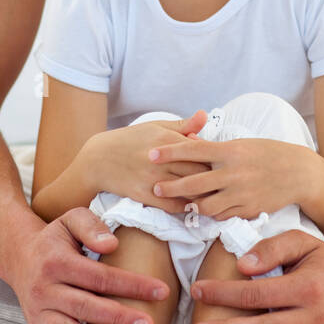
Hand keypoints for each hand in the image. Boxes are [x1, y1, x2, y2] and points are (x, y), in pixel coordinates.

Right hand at [3, 206, 172, 323]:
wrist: (19, 257)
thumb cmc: (55, 239)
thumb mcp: (70, 220)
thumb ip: (91, 226)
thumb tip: (113, 243)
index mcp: (57, 262)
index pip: (99, 276)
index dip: (130, 284)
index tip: (160, 291)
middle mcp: (46, 290)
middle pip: (85, 306)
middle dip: (117, 317)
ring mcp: (40, 313)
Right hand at [89, 110, 213, 213]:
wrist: (97, 159)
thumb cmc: (130, 140)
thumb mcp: (155, 126)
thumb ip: (182, 124)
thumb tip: (205, 115)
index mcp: (166, 138)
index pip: (202, 151)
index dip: (216, 159)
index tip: (224, 165)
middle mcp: (160, 159)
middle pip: (198, 171)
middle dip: (213, 179)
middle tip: (225, 184)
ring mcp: (151, 178)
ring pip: (188, 189)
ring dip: (202, 195)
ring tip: (214, 197)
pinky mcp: (143, 194)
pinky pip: (171, 205)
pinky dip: (186, 207)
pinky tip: (193, 206)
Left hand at [147, 136, 301, 220]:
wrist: (298, 173)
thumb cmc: (268, 153)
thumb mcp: (242, 144)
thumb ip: (213, 146)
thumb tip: (187, 140)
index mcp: (230, 151)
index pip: (192, 150)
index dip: (169, 152)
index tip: (150, 154)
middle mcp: (233, 173)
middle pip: (193, 183)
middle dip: (170, 187)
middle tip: (155, 189)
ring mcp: (241, 194)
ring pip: (205, 206)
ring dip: (190, 206)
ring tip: (180, 204)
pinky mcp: (248, 211)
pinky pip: (222, 217)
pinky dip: (211, 214)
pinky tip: (204, 211)